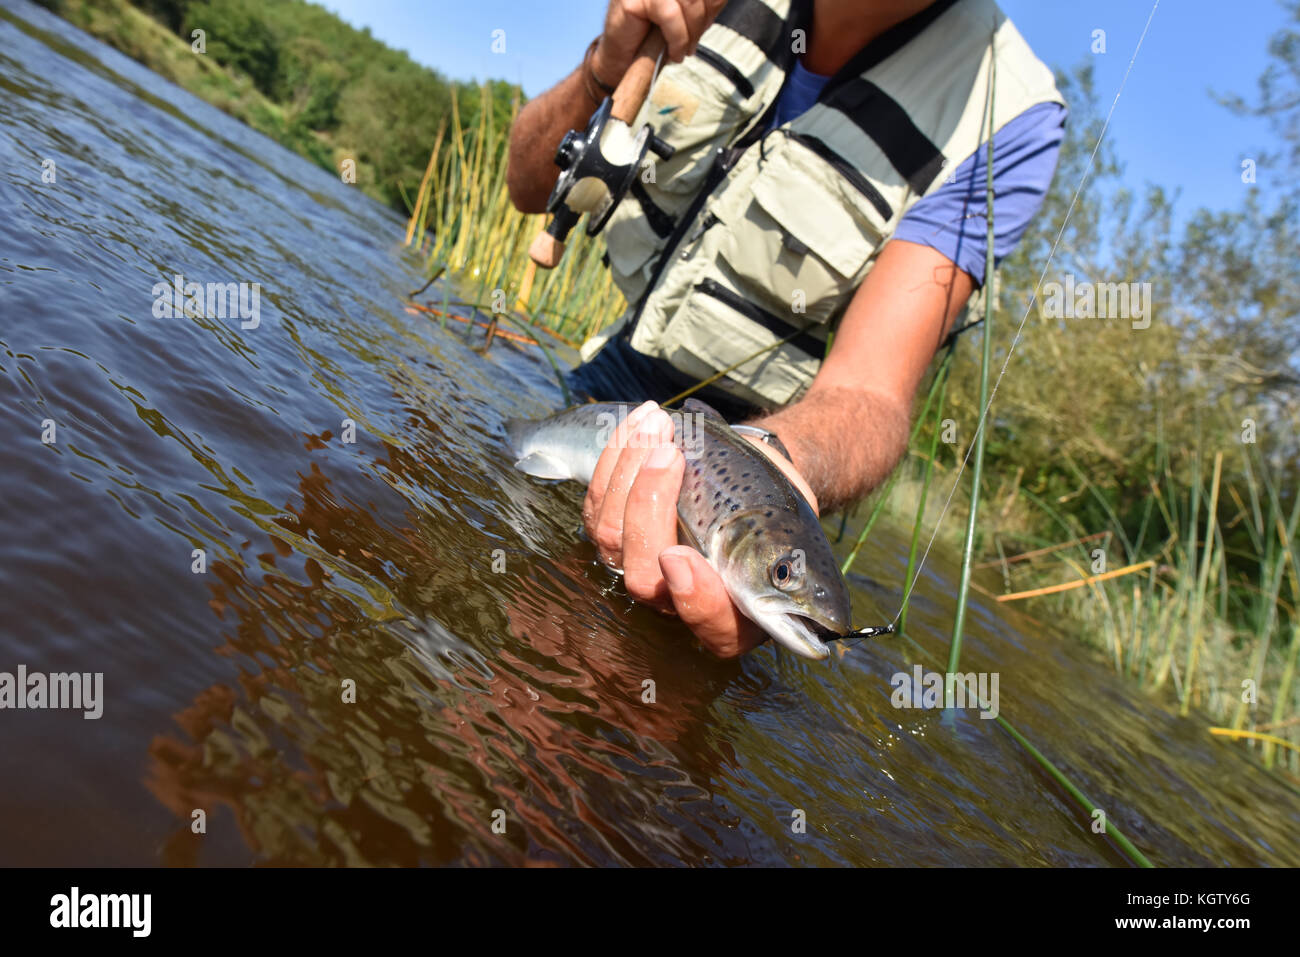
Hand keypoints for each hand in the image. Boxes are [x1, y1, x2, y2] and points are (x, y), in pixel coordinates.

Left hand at [582, 401, 818, 658]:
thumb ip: (785, 544)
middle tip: (670, 452)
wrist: (756, 474)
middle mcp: (678, 602)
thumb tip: (777, 555)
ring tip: (657, 423)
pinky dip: (615, 456)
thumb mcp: (795, 522)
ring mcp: (639, 566)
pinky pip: (597, 504)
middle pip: (642, 577)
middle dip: (648, 508)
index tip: (679, 556)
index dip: (691, 597)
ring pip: (610, 535)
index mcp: (734, 616)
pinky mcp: (615, 531)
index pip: (710, 624)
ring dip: (627, 470)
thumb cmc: (781, 503)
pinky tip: (640, 420)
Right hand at [593, 0, 727, 81]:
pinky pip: (669, 14)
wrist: (623, 60)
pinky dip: (677, 38)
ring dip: (691, 32)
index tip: (705, 25)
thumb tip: (721, 1)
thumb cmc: (655, 37)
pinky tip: (674, 52)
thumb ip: (704, 4)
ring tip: (684, 50)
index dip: (713, 4)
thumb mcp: (688, 17)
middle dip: (702, 20)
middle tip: (693, 43)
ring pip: (688, 1)